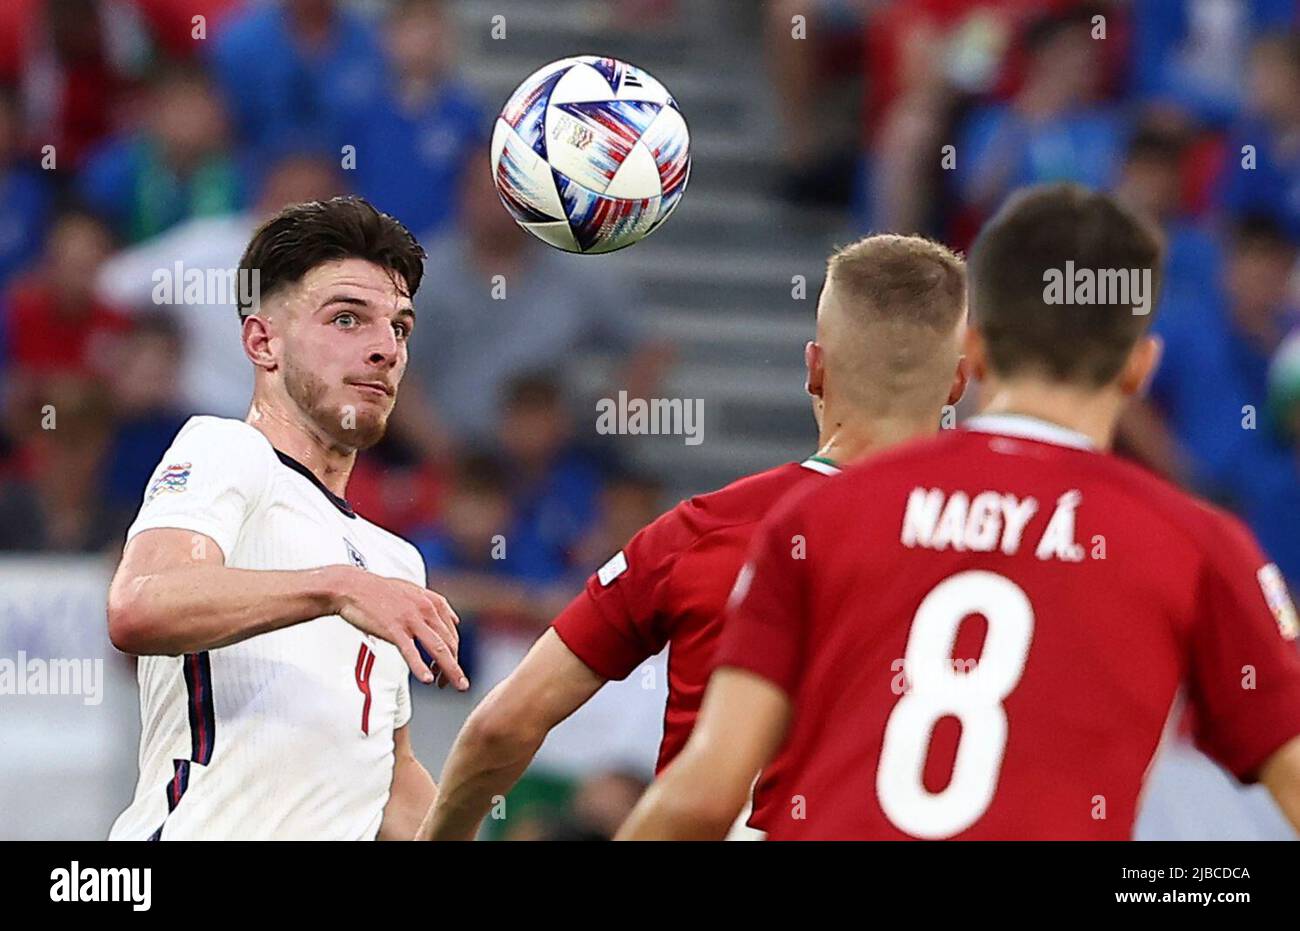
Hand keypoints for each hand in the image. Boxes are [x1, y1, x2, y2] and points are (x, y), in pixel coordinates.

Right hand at [332, 567, 467, 689]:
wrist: (353, 587)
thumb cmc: (381, 591)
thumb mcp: (414, 591)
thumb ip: (436, 605)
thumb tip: (455, 620)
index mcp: (433, 603)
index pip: (452, 634)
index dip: (455, 655)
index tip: (452, 669)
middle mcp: (426, 610)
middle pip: (449, 644)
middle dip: (455, 667)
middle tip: (457, 684)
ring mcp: (411, 619)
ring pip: (437, 649)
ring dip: (449, 670)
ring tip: (452, 685)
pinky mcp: (394, 628)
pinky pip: (411, 651)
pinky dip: (420, 667)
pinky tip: (426, 680)